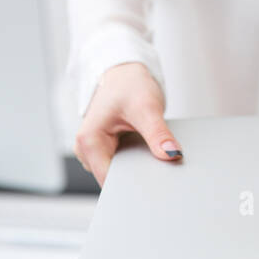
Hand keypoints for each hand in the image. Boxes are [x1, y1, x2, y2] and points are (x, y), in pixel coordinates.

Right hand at [73, 62, 182, 186]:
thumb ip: (158, 133)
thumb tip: (172, 155)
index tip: (156, 183)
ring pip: (119, 175)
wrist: (124, 73)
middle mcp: (86, 150)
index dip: (133, 185)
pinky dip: (136, 164)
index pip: (109, 181)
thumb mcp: (146, 107)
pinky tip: (148, 153)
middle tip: (160, 166)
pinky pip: (122, 167)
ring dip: (137, 170)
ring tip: (153, 155)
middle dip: (137, 177)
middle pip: (113, 180)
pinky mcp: (105, 151)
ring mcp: (94, 152)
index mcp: (88, 141)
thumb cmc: (129, 84)